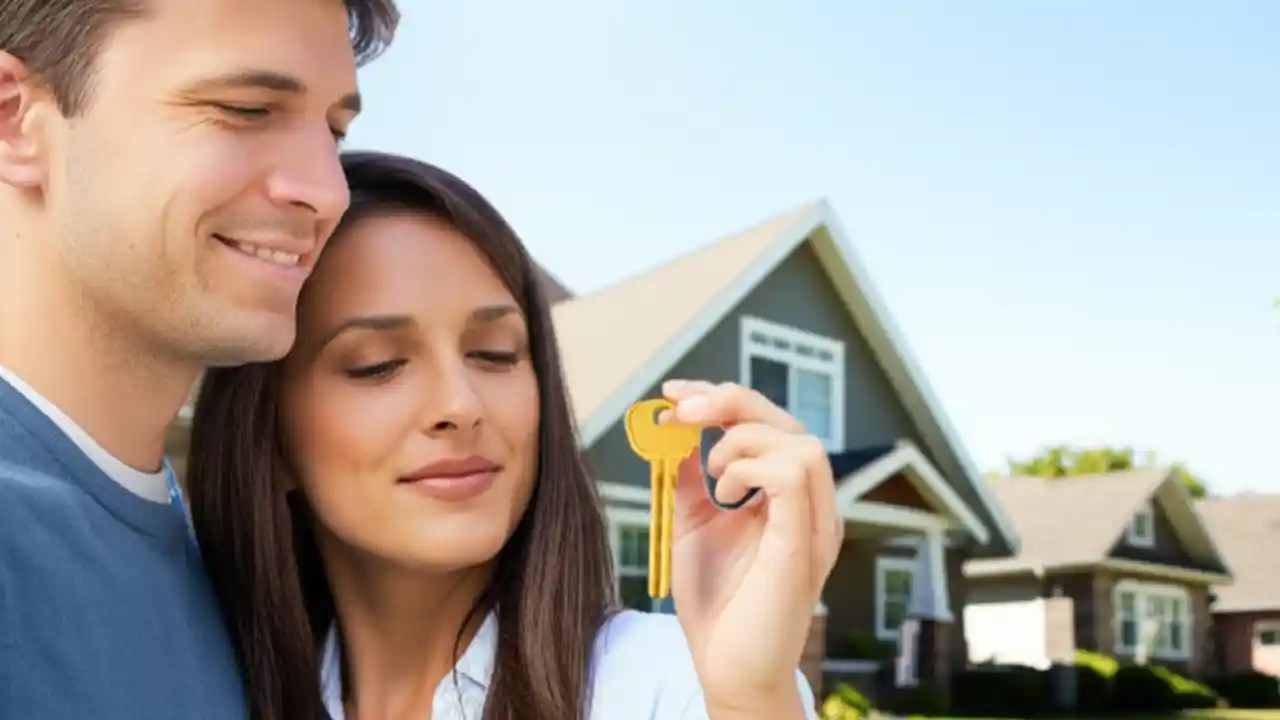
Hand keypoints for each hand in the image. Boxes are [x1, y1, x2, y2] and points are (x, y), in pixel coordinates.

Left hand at [660, 379, 840, 713]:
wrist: (727, 669)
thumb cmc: (717, 606)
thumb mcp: (693, 526)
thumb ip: (690, 482)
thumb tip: (676, 435)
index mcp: (787, 498)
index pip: (769, 425)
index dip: (723, 398)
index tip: (674, 395)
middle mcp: (810, 505)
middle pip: (789, 422)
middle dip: (729, 402)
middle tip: (680, 411)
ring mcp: (813, 524)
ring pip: (802, 441)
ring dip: (743, 441)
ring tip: (712, 477)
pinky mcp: (803, 543)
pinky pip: (793, 474)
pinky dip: (751, 466)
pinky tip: (724, 492)